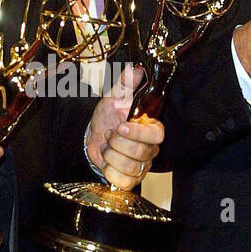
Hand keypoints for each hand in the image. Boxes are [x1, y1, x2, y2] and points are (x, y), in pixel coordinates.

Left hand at [86, 65, 163, 189]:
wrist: (94, 137)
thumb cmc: (108, 117)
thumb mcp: (114, 97)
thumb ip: (126, 84)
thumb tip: (136, 69)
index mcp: (151, 129)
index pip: (157, 135)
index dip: (138, 133)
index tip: (120, 126)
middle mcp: (150, 149)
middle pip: (140, 152)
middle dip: (117, 143)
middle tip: (108, 134)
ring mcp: (141, 166)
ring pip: (130, 167)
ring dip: (110, 156)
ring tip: (107, 147)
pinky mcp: (130, 180)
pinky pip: (122, 181)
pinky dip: (109, 172)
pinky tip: (106, 162)